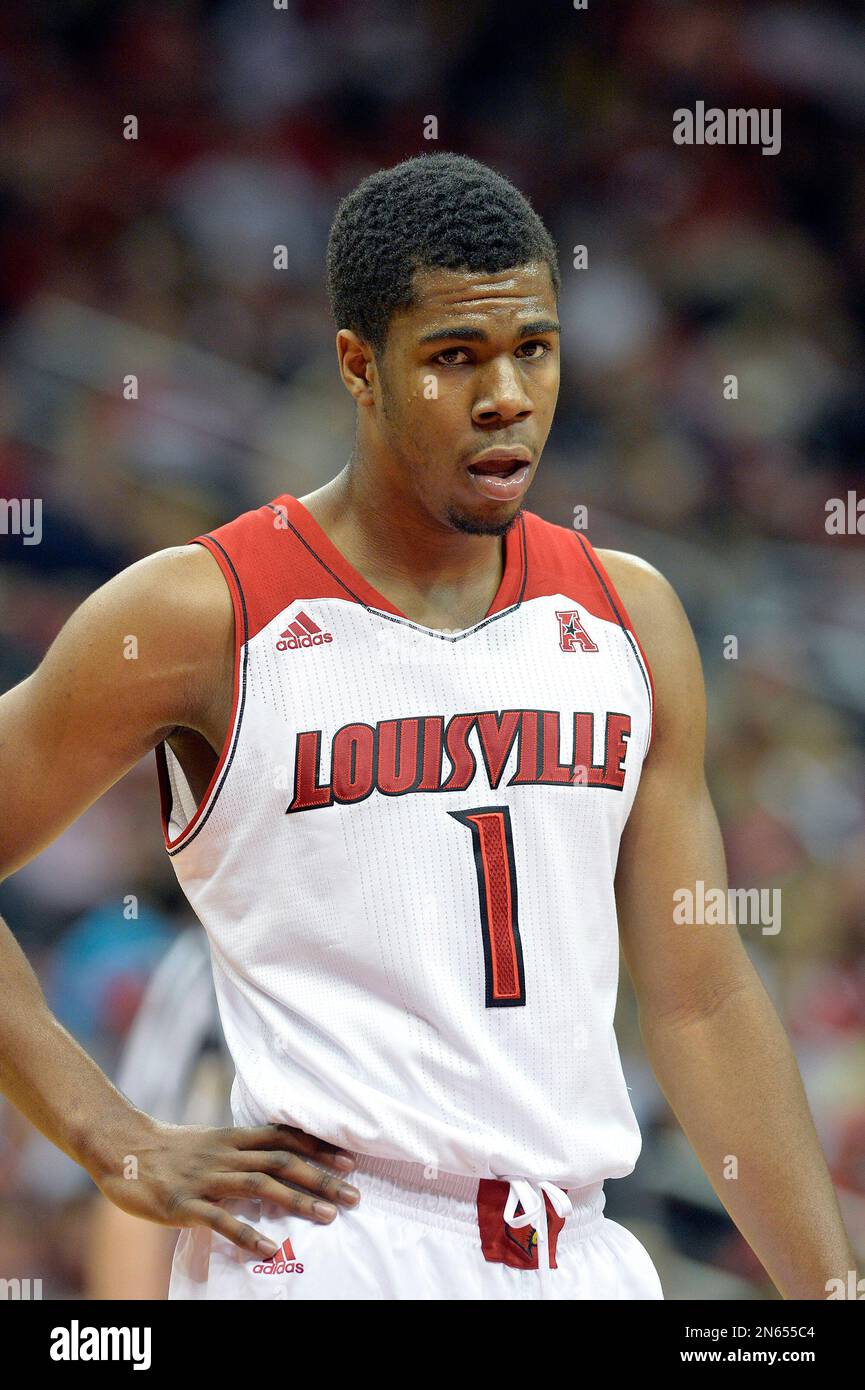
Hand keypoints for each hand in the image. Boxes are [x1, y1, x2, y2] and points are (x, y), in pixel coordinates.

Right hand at [90, 1118, 359, 1258]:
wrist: (120, 1147)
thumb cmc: (167, 1149)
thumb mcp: (209, 1141)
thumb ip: (239, 1150)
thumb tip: (273, 1160)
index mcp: (232, 1137)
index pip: (284, 1138)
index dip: (319, 1148)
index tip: (350, 1160)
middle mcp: (225, 1154)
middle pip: (282, 1161)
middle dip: (322, 1177)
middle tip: (355, 1194)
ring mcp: (205, 1178)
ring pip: (260, 1185)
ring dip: (298, 1200)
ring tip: (329, 1215)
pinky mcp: (184, 1203)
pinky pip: (221, 1220)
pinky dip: (248, 1233)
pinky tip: (271, 1248)